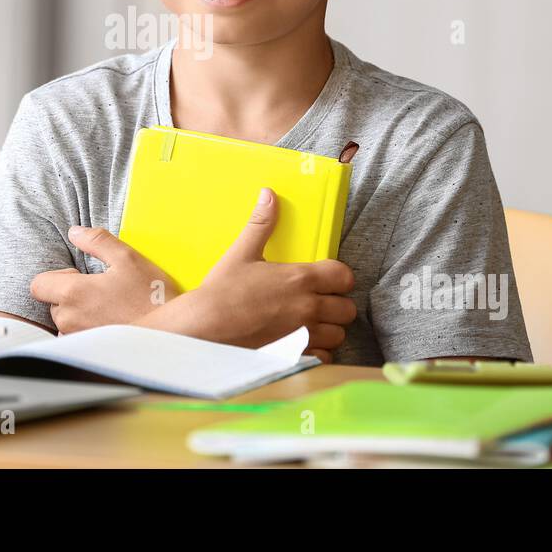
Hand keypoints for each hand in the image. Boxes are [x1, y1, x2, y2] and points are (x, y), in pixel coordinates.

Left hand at [29, 225, 179, 333]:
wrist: (173, 331)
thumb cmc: (151, 295)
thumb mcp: (127, 258)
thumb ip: (96, 241)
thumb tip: (75, 232)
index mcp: (73, 293)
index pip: (38, 285)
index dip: (56, 277)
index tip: (78, 276)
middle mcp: (70, 320)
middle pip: (53, 304)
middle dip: (70, 295)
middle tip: (100, 290)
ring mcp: (79, 339)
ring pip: (65, 323)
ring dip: (78, 314)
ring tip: (108, 307)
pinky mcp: (90, 353)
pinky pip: (78, 339)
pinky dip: (88, 331)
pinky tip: (111, 323)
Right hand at [138, 188, 356, 361]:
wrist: (204, 329)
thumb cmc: (222, 291)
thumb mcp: (241, 253)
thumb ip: (261, 224)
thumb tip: (268, 194)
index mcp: (300, 279)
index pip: (344, 277)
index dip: (338, 278)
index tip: (326, 279)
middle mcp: (308, 308)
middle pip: (347, 309)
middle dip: (336, 305)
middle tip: (318, 302)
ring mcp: (304, 335)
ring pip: (338, 334)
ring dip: (329, 329)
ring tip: (310, 324)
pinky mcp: (295, 356)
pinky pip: (324, 356)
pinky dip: (317, 351)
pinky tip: (300, 343)